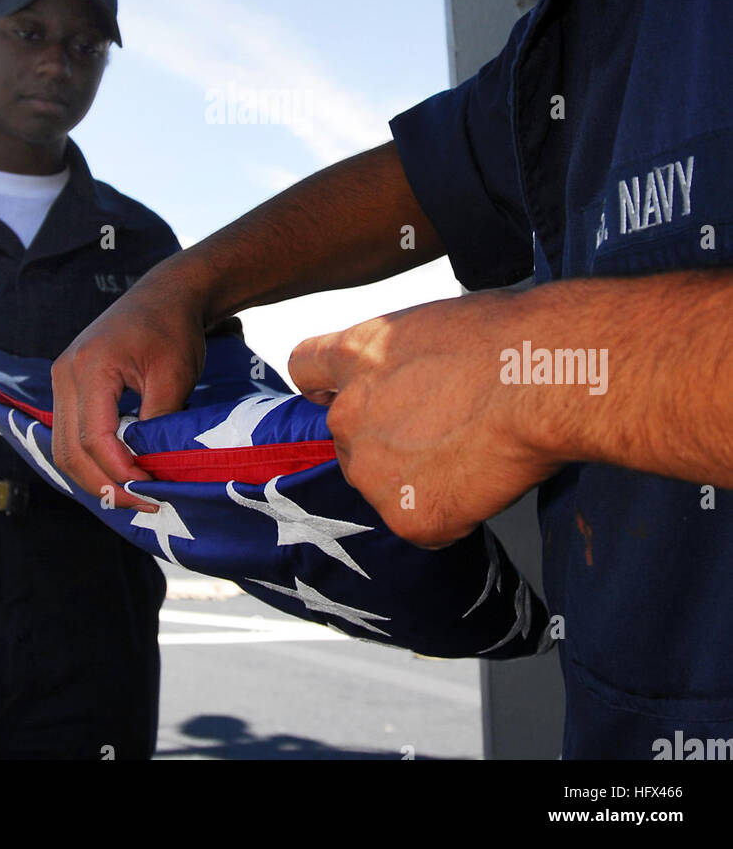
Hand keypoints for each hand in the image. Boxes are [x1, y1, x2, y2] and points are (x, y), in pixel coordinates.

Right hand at [51, 269, 207, 509]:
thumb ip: (157, 423)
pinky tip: (119, 472)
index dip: (121, 472)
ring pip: (64, 447)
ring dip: (94, 476)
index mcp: (90, 368)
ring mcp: (62, 378)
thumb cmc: (173, 330)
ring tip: (132, 494)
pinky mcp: (69, 384)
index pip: (95, 438)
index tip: (152, 490)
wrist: (164, 295)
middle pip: (70, 450)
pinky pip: (70, 433)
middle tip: (143, 503)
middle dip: (104, 484)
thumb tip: (150, 470)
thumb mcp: (172, 377)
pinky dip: (90, 459)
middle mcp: (65, 373)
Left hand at [288, 291, 561, 546]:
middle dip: (381, 440)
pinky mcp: (408, 518)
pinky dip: (448, 513)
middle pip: (346, 437)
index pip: (305, 368)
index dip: (325, 384)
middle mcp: (349, 414)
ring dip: (411, 479)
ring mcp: (373, 471)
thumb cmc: (506, 339)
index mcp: (355, 355)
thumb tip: (414, 376)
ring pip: (379, 484)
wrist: (543, 382)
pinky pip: (421, 523)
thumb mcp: (433, 325)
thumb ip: (401, 358)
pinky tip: (480, 483)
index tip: (338, 391)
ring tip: (468, 455)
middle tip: (437, 433)